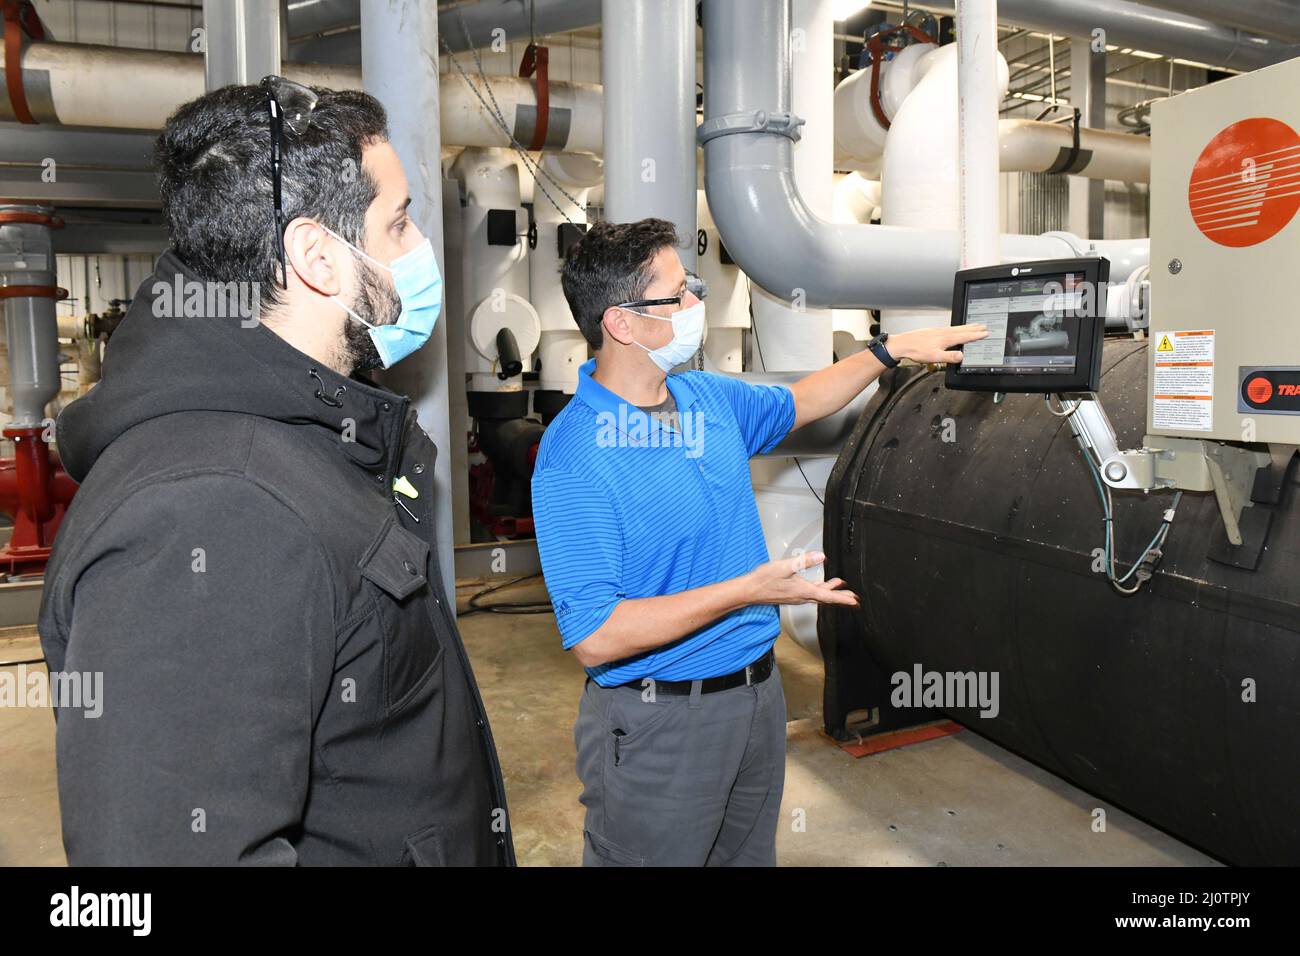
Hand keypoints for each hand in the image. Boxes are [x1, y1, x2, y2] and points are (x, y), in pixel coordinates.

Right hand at [742, 551, 858, 607]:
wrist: (749, 591)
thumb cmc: (764, 580)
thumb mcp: (785, 567)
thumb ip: (804, 561)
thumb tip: (821, 556)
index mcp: (803, 591)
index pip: (828, 596)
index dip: (843, 598)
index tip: (854, 601)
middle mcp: (802, 597)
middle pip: (826, 598)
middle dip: (841, 597)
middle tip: (854, 598)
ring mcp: (797, 597)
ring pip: (819, 596)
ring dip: (831, 592)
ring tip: (841, 586)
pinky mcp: (792, 595)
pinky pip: (811, 594)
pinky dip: (819, 589)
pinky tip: (820, 584)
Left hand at [888, 324, 988, 364]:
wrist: (902, 344)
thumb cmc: (916, 350)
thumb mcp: (934, 357)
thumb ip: (949, 357)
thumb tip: (961, 356)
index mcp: (946, 338)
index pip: (964, 336)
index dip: (976, 335)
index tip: (985, 333)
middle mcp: (943, 333)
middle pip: (962, 330)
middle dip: (974, 328)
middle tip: (983, 326)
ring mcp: (938, 331)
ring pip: (956, 328)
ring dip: (966, 327)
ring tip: (974, 325)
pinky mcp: (932, 331)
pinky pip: (949, 328)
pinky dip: (956, 328)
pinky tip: (955, 329)